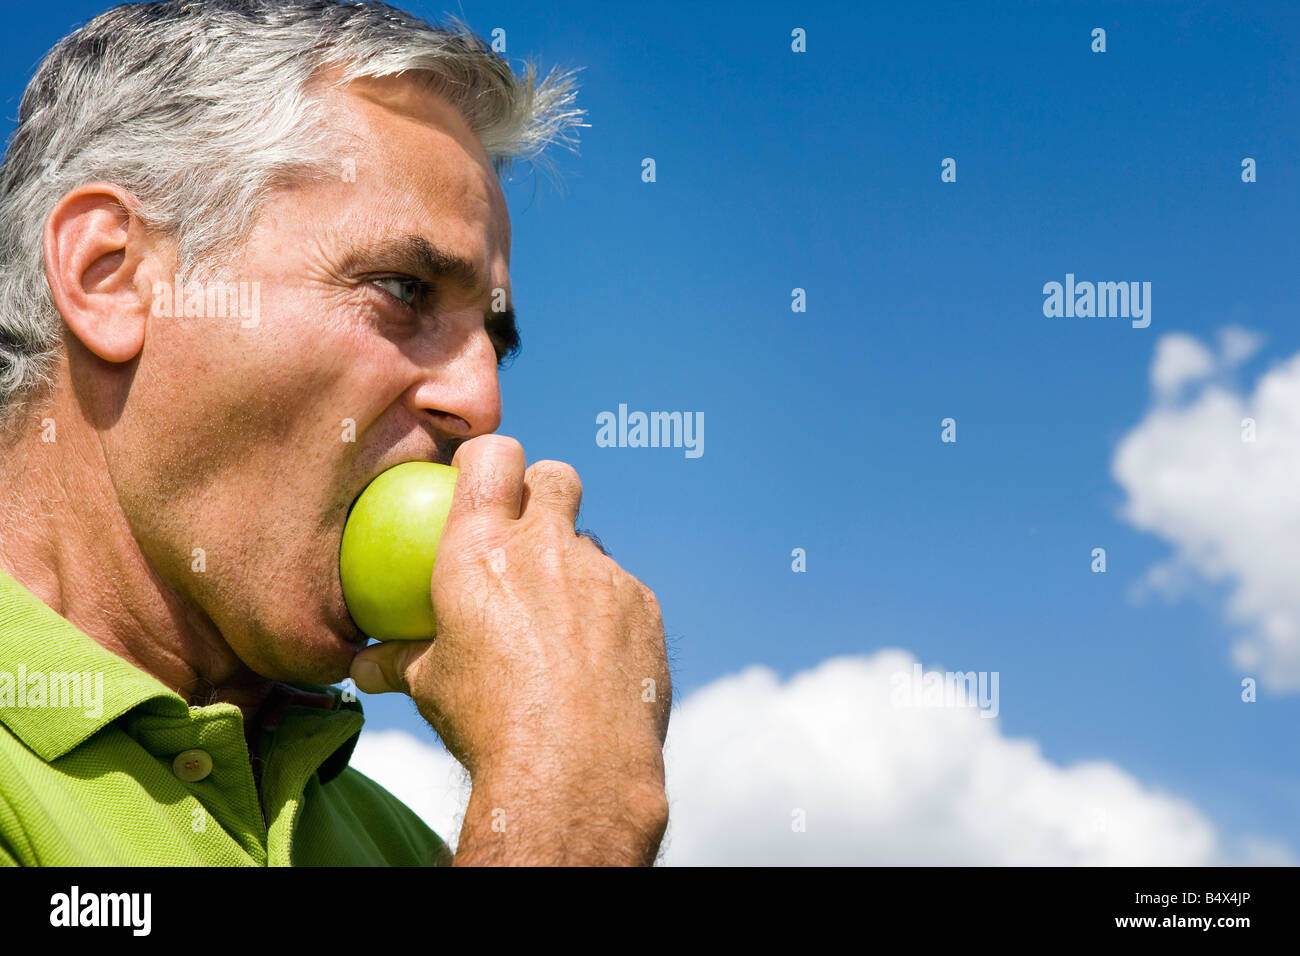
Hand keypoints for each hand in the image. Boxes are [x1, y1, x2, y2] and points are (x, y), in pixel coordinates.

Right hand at [349, 435, 671, 863]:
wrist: (573, 771)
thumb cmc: (489, 725)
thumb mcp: (431, 688)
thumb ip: (400, 660)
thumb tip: (361, 665)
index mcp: (481, 551)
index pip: (494, 457)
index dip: (492, 460)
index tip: (485, 480)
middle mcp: (546, 547)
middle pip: (556, 477)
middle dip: (544, 491)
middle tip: (532, 532)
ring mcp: (602, 573)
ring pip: (590, 545)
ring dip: (574, 568)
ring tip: (561, 625)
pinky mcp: (643, 605)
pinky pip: (622, 592)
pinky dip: (607, 615)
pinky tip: (595, 662)